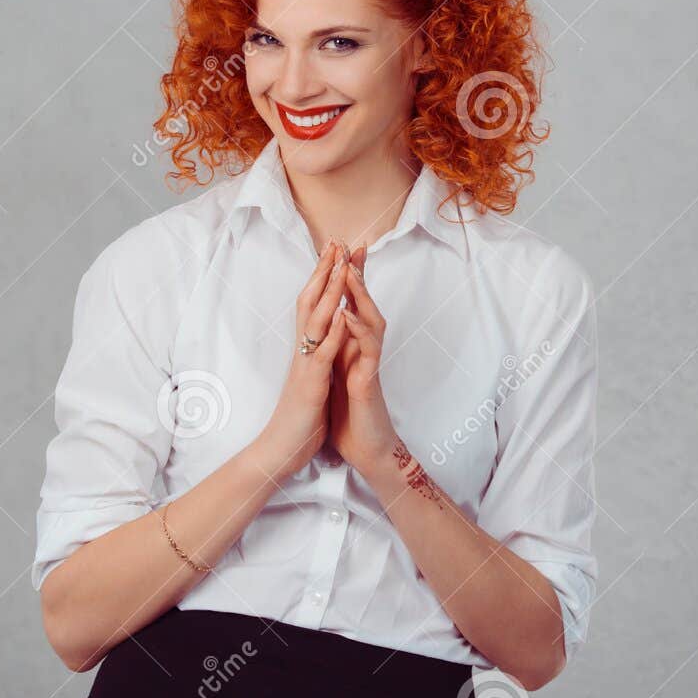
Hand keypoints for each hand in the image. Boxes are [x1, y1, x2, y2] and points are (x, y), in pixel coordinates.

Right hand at [249, 239, 351, 480]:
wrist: (280, 452)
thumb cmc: (299, 421)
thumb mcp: (312, 382)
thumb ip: (317, 359)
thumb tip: (324, 342)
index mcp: (305, 351)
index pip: (313, 306)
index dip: (323, 279)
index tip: (334, 252)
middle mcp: (302, 352)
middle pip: (310, 302)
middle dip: (324, 271)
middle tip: (335, 241)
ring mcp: (304, 366)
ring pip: (316, 321)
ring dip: (329, 291)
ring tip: (341, 264)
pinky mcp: (310, 385)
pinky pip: (322, 354)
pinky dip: (333, 333)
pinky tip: (343, 313)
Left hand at [329, 248, 400, 474]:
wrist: (366, 453)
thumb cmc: (351, 419)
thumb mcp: (336, 379)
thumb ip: (335, 356)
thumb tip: (325, 339)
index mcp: (350, 349)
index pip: (350, 306)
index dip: (346, 279)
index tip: (339, 251)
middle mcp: (362, 352)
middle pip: (364, 305)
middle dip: (358, 275)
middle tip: (352, 245)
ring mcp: (368, 365)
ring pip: (371, 321)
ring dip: (360, 296)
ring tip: (351, 270)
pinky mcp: (369, 382)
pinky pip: (367, 352)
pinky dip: (358, 331)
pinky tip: (348, 314)